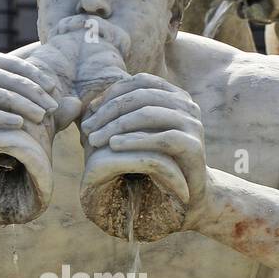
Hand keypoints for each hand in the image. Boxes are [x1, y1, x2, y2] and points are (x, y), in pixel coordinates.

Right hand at [0, 52, 60, 170]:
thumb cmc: (1, 157)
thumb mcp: (31, 135)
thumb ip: (51, 119)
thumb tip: (76, 103)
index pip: (1, 63)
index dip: (27, 71)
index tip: (52, 88)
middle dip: (27, 88)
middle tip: (51, 107)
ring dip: (15, 100)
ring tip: (40, 116)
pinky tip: (18, 124)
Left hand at [82, 74, 206, 209]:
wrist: (188, 194)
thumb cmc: (158, 162)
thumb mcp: (138, 134)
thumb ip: (121, 116)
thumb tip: (84, 106)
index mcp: (174, 95)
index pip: (140, 82)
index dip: (112, 92)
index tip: (90, 111)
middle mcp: (186, 104)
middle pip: (141, 96)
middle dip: (109, 111)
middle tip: (87, 129)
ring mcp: (192, 124)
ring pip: (149, 113)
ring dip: (117, 125)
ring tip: (95, 139)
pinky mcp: (194, 145)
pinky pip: (162, 138)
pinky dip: (135, 140)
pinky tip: (114, 146)